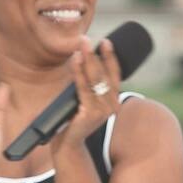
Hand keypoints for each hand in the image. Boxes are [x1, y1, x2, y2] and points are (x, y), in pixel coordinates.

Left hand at [54, 35, 121, 154]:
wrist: (67, 144)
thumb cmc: (73, 119)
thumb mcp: (84, 98)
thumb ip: (88, 84)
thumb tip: (84, 57)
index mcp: (113, 101)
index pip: (115, 75)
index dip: (110, 57)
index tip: (105, 41)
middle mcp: (112, 105)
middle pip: (105, 74)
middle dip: (95, 54)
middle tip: (86, 38)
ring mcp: (102, 111)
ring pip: (95, 79)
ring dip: (87, 59)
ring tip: (81, 44)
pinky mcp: (90, 115)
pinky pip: (83, 88)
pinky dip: (78, 72)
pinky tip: (75, 60)